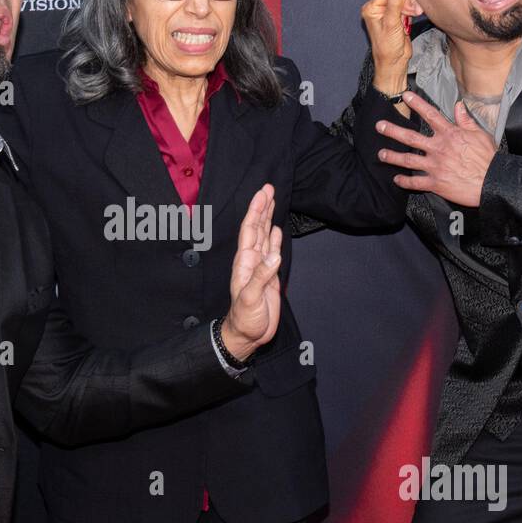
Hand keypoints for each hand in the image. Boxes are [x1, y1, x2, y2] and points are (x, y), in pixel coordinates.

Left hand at [220, 183, 282, 360]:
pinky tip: (276, 228)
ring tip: (272, 200)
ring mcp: (260, 267)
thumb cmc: (245, 319)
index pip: (250, 230)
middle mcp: (252, 260)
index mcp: (244, 262)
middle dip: (263, 207)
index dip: (256, 210)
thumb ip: (261, 276)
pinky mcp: (269, 276)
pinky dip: (275, 238)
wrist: (248, 335)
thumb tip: (274, 255)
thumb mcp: (250, 298)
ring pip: (265, 236)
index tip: (263, 193)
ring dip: (268, 218)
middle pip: (258, 228)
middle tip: (269, 187)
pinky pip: (272, 251)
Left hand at [362, 0, 412, 91]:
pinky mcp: (397, 17)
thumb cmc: (388, 49)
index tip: (410, 4)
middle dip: (407, 1)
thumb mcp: (392, 25)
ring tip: (415, 14)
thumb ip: (395, 5)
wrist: (394, 63)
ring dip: (411, 6)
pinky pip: (406, 6)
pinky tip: (413, 16)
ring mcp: (388, 12)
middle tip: (414, 11)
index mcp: (371, 9)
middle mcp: (378, 9)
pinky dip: (412, 10)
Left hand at [375, 90, 497, 207]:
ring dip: (392, 157)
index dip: (417, 104)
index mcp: (450, 134)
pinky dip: (404, 182)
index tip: (405, 96)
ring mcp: (435, 166)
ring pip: (408, 160)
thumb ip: (466, 120)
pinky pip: (415, 183)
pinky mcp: (435, 183)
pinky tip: (396, 179)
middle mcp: (438, 148)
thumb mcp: (480, 134)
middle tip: (379, 126)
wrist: (492, 181)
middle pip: (410, 137)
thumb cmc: (488, 158)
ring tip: (381, 154)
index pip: (430, 115)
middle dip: (392, 131)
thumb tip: (458, 105)